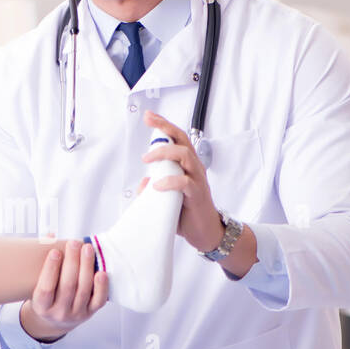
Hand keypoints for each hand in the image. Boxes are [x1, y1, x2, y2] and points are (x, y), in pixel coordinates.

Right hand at [20, 235, 108, 342]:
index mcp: (41, 306)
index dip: (50, 269)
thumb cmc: (47, 297)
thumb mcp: (36, 285)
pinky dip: (101, 286)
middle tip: (74, 244)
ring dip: (86, 267)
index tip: (55, 251)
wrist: (56, 320)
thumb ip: (42, 261)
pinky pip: (98, 300)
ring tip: (87, 249)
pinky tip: (101, 271)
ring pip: (83, 289)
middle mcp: (59, 312)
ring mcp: (76, 314)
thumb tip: (50, 235)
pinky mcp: (90, 313)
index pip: (46, 288)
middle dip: (72, 262)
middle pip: (68, 286)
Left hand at [140, 110, 224, 253]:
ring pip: (185, 156)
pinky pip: (185, 183)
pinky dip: (170, 182)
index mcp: (187, 165)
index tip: (149, 116)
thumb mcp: (167, 198)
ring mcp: (197, 180)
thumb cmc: (188, 212)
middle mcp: (194, 168)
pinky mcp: (197, 195)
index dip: (164, 125)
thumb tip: (143, 182)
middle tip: (149, 125)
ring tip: (147, 159)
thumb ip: (155, 188)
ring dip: (164, 154)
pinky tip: (157, 186)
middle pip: (182, 141)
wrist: (205, 232)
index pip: (177, 139)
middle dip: (165, 129)